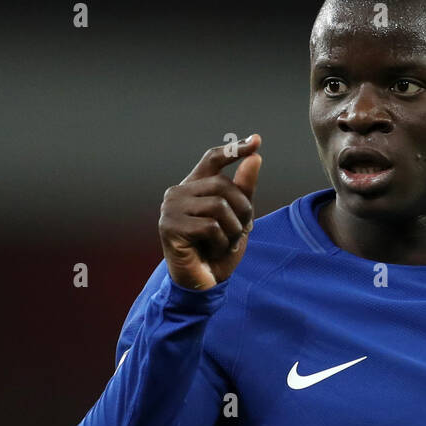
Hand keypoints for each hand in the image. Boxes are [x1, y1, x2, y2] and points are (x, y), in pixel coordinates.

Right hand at [158, 135, 262, 289]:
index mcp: (193, 187)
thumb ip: (244, 190)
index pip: (213, 159)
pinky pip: (210, 226)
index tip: (257, 141)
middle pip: (223, 185)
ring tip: (225, 243)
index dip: (234, 151)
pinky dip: (221, 242)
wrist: (202, 284)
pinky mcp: (169, 227)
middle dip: (242, 210)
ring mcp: (170, 208)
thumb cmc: (218, 251)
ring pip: (218, 206)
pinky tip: (213, 251)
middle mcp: (178, 192)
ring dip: (232, 230)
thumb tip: (256, 157)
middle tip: (241, 232)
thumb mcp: (238, 219)